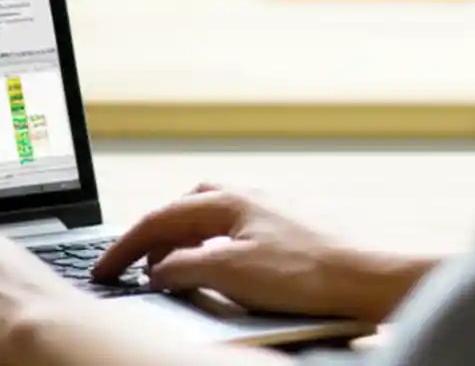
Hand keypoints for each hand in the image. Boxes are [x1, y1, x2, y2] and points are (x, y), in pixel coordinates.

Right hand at [93, 183, 433, 321]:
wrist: (368, 278)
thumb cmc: (307, 272)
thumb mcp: (230, 272)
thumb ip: (183, 267)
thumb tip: (158, 268)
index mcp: (227, 199)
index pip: (159, 219)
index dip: (125, 247)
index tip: (105, 269)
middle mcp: (247, 196)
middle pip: (182, 209)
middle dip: (152, 237)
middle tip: (135, 267)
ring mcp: (270, 211)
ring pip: (209, 220)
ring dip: (182, 243)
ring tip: (173, 270)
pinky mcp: (289, 230)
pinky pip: (234, 233)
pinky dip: (211, 249)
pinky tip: (221, 270)